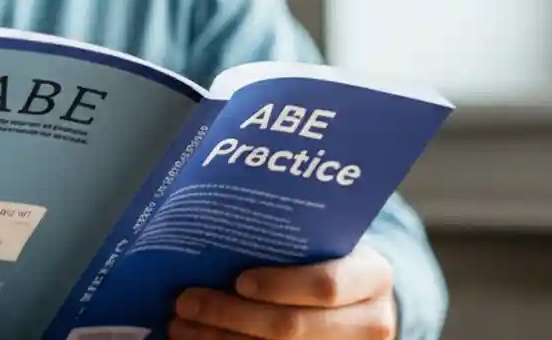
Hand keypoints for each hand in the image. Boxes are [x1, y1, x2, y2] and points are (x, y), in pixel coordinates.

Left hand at [169, 244, 395, 338]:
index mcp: (372, 277)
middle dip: (230, 316)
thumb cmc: (330, 258)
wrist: (362, 299)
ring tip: (179, 326)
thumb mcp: (328, 243)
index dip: (280, 285)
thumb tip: (212, 223)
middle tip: (184, 302)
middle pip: (292, 328)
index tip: (238, 280)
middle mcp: (370, 323)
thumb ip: (292, 238)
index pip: (326, 286)